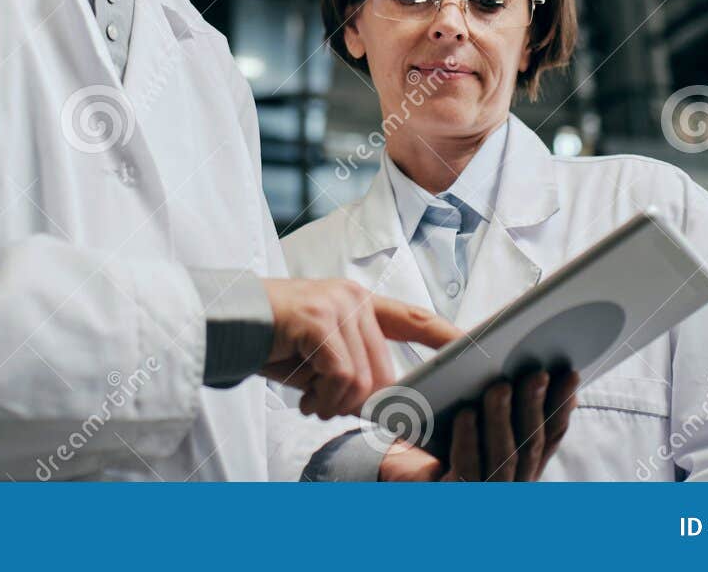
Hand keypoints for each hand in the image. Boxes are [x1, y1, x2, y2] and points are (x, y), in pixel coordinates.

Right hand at [259, 278, 459, 418]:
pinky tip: (306, 401)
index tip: (478, 348)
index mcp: (360, 303)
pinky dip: (323, 398)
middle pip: (385, 370)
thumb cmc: (275, 342)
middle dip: (359, 402)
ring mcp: (336, 306)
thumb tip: (381, 403)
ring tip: (312, 402)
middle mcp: (353, 299)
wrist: (230, 324)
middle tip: (326, 407)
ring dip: (335, 403)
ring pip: (362, 378)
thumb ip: (355, 367)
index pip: (415, 319)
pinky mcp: (317, 320)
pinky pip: (340, 376)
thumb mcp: (322, 354)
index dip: (448, 335)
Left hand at [379, 369, 578, 480]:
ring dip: (503, 419)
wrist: (394, 470)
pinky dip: (468, 439)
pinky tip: (465, 414)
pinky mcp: (453, 496)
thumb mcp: (477, 416)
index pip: (549, 435)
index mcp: (520, 464)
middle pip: (530, 446)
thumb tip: (533, 370)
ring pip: (504, 458)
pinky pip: (465, 468)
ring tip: (499, 387)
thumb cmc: (438, 438)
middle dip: (534, 407)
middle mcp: (509, 483)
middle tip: (535, 373)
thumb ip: (505, 402)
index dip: (561, 405)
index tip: (569, 374)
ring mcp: (484, 494)